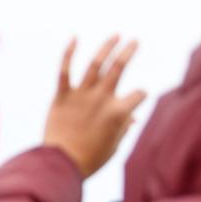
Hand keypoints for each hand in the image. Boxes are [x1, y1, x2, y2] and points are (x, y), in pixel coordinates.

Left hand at [43, 36, 146, 177]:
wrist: (60, 165)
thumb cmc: (89, 160)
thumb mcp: (114, 146)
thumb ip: (124, 127)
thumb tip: (134, 117)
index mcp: (118, 112)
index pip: (139, 94)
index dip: (140, 96)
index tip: (135, 101)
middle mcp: (102, 99)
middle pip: (119, 67)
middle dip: (129, 51)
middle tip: (135, 41)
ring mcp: (81, 96)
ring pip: (96, 64)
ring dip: (107, 46)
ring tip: (116, 36)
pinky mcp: (62, 97)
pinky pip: (65, 71)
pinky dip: (68, 53)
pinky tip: (75, 38)